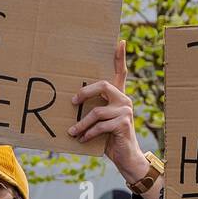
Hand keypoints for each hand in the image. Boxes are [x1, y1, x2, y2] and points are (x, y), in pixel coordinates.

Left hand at [69, 40, 145, 182]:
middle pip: (103, 86)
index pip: (121, 73)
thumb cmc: (110, 139)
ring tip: (72, 132)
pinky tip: (82, 139)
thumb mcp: (101, 122)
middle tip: (72, 101)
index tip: (120, 41)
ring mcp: (125, 111)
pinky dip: (88, 133)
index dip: (120, 57)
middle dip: (85, 93)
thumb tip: (71, 104)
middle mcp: (124, 100)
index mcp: (119, 96)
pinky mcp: (123, 123)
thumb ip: (94, 110)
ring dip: (81, 124)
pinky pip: (100, 126)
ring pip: (96, 112)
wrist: (126, 157)